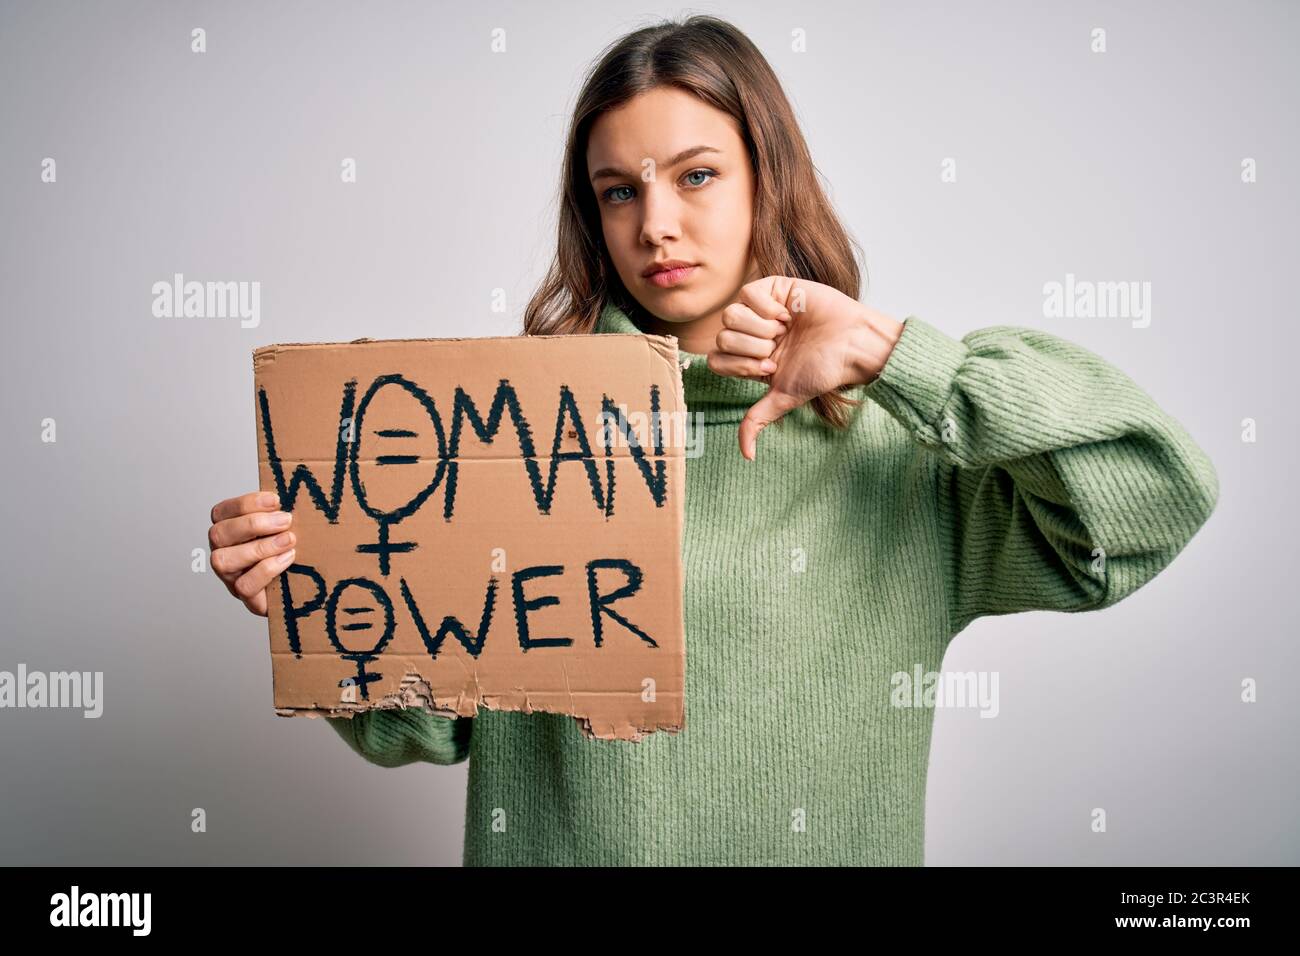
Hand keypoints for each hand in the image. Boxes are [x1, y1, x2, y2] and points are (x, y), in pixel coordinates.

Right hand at [208, 491, 296, 616]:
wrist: (305, 587)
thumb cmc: (291, 550)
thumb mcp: (285, 528)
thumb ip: (280, 513)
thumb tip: (297, 491)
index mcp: (229, 531)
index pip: (221, 512)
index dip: (246, 503)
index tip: (276, 500)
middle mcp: (223, 552)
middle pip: (218, 534)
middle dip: (253, 524)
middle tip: (286, 520)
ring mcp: (231, 577)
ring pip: (223, 560)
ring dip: (259, 547)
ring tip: (288, 540)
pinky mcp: (246, 597)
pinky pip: (244, 586)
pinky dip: (266, 569)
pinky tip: (287, 559)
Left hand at [706, 276, 904, 460]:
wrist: (850, 345)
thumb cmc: (822, 370)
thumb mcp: (784, 398)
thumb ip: (757, 420)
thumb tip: (746, 456)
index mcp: (749, 358)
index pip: (716, 359)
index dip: (739, 365)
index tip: (770, 367)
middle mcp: (751, 334)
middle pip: (722, 338)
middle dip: (753, 348)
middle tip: (779, 349)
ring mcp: (760, 309)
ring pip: (731, 315)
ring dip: (760, 328)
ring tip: (784, 331)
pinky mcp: (773, 288)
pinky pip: (747, 293)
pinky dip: (766, 307)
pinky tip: (787, 314)